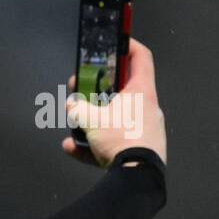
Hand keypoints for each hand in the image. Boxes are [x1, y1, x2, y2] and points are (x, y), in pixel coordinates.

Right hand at [62, 38, 167, 168]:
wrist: (136, 177)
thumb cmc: (120, 138)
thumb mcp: (91, 119)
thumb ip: (78, 108)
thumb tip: (72, 104)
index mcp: (142, 92)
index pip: (141, 58)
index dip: (128, 46)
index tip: (116, 41)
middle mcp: (146, 108)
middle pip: (122, 90)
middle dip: (98, 90)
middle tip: (81, 89)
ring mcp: (144, 130)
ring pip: (115, 118)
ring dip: (92, 120)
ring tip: (73, 126)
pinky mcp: (138, 150)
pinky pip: (112, 141)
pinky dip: (93, 144)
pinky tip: (73, 149)